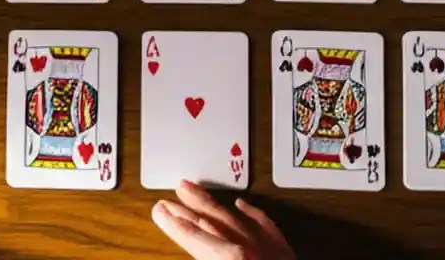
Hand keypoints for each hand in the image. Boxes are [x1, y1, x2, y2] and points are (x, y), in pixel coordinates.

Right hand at [152, 181, 292, 258]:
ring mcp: (269, 251)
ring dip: (212, 205)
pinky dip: (252, 213)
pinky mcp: (285, 255)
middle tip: (169, 199)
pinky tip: (241, 204)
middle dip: (188, 211)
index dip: (176, 225)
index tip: (160, 212)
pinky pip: (267, 227)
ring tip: (193, 191)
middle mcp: (248, 253)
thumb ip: (205, 257)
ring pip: (235, 220)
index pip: (196, 239)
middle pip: (212, 224)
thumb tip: (195, 253)